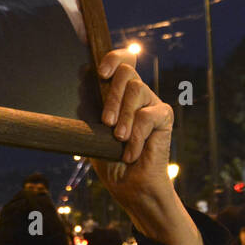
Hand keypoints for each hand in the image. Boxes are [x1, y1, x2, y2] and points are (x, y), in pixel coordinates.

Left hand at [89, 50, 200, 244]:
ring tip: (118, 139)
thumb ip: (88, 109)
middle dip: (112, 95)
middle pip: (126, 71)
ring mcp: (150, 103)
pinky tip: (131, 153)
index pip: (119, 61)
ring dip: (124, 116)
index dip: (112, 57)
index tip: (100, 71)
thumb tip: (81, 88)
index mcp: (115, 94)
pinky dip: (136, 136)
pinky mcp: (164, 117)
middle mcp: (134, 94)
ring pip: (137, 89)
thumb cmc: (108, 160)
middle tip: (106, 122)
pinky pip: (148, 115)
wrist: (130, 187)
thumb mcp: (90, 133)